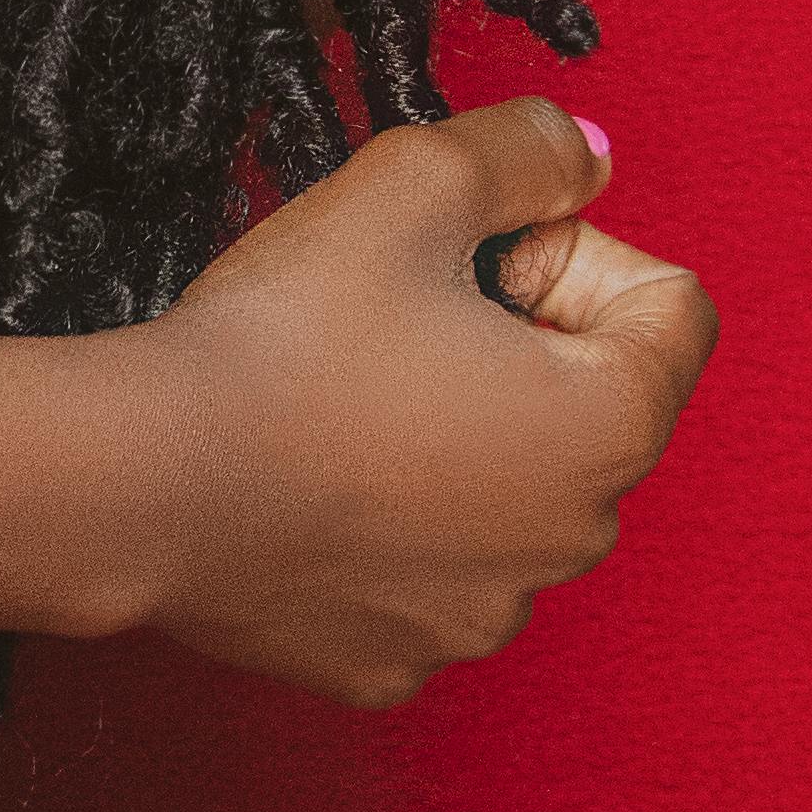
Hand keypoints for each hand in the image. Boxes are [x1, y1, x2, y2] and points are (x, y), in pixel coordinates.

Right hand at [126, 96, 715, 707]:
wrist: (139, 480)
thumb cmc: (282, 337)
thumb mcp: (413, 183)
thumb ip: (525, 151)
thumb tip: (584, 156)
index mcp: (608, 426)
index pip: (671, 310)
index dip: (569, 252)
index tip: (469, 258)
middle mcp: (572, 540)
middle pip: (590, 405)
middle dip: (515, 347)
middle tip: (393, 316)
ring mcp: (482, 617)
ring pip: (504, 494)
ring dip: (453, 440)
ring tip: (339, 402)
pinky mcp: (394, 661)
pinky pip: (422, 574)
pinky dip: (383, 528)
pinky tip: (306, 487)